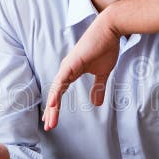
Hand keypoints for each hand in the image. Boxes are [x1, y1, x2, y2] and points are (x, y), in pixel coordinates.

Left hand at [42, 11, 120, 130]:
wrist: (110, 30)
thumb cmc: (106, 48)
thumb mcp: (103, 73)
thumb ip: (98, 88)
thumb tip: (96, 104)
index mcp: (71, 72)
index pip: (60, 93)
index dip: (56, 107)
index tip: (52, 121)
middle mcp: (66, 70)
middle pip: (55, 94)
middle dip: (51, 111)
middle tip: (48, 127)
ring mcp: (67, 66)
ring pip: (56, 90)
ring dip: (52, 106)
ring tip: (49, 121)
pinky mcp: (72, 63)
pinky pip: (61, 80)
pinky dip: (56, 92)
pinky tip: (52, 103)